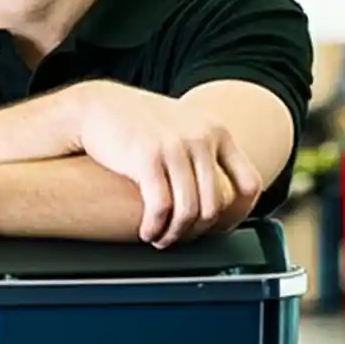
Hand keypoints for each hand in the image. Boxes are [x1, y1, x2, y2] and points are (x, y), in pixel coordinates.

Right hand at [74, 81, 261, 248]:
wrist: (95, 105)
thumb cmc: (136, 121)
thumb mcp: (181, 125)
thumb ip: (203, 150)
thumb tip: (215, 193)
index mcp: (215, 130)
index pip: (248, 183)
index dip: (239, 214)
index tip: (221, 227)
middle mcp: (200, 137)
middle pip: (213, 204)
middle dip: (196, 231)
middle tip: (180, 237)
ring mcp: (174, 147)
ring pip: (188, 210)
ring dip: (174, 234)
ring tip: (161, 239)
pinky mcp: (147, 158)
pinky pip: (161, 207)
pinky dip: (155, 227)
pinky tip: (147, 232)